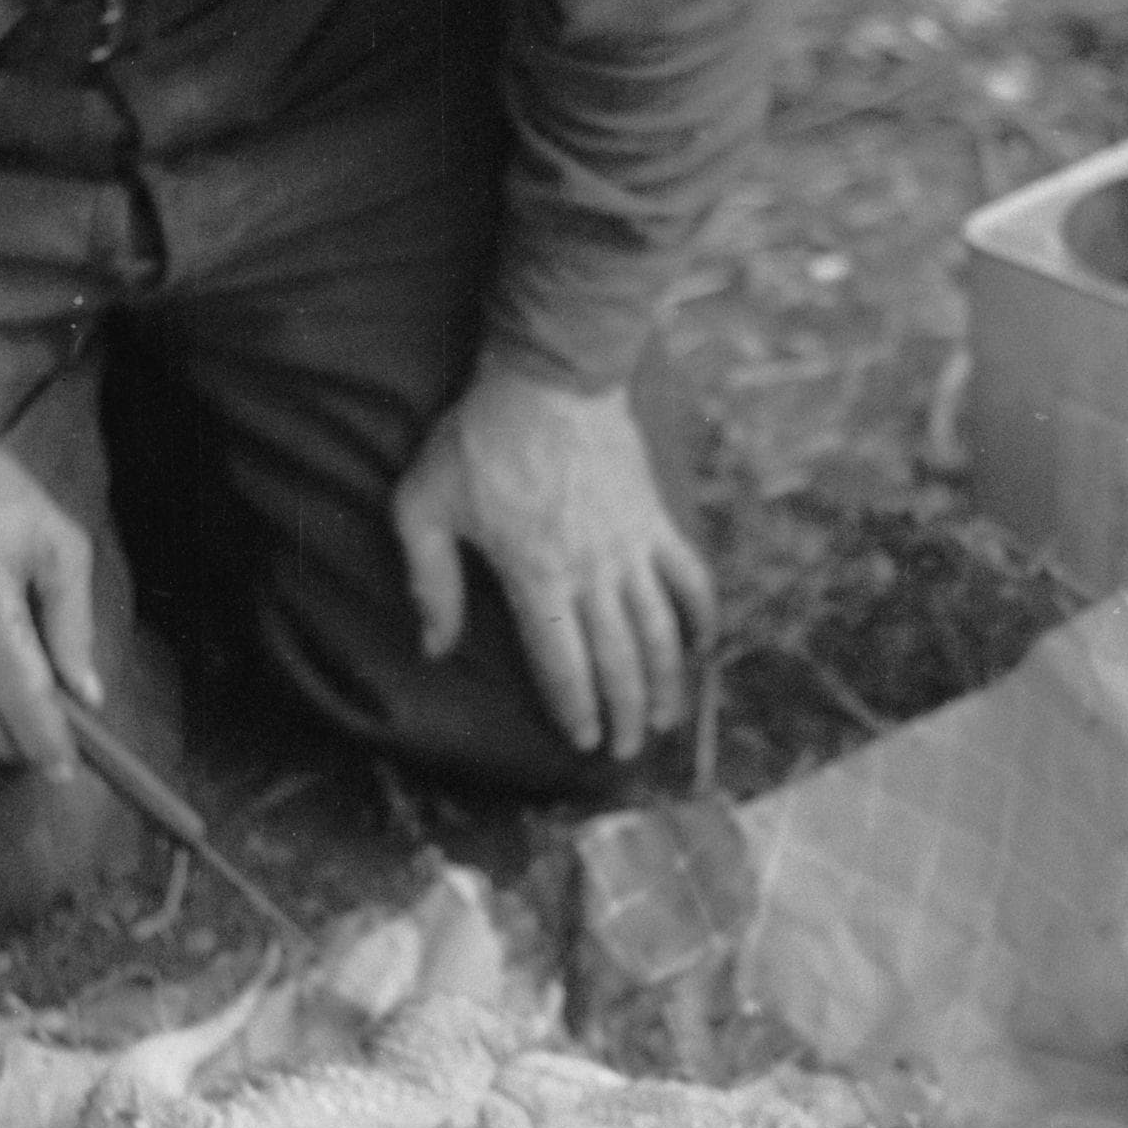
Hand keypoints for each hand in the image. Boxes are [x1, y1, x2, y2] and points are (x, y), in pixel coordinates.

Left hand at [390, 365, 711, 759]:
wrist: (550, 375)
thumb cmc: (478, 439)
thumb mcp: (424, 505)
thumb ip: (428, 580)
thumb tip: (433, 645)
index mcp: (536, 574)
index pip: (563, 661)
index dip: (575, 707)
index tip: (581, 741)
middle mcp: (592, 570)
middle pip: (618, 659)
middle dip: (625, 714)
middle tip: (625, 753)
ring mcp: (631, 545)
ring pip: (659, 630)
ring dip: (665, 682)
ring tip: (664, 720)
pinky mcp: (655, 518)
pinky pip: (689, 576)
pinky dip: (701, 614)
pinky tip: (703, 646)